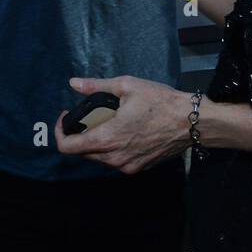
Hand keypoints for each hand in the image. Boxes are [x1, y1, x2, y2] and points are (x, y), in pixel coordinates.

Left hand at [54, 76, 192, 174]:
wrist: (191, 122)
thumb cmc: (160, 102)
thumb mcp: (127, 86)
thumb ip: (96, 86)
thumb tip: (74, 83)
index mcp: (107, 139)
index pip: (68, 147)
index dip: (60, 132)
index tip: (66, 117)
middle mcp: (114, 158)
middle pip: (82, 153)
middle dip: (79, 135)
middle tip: (88, 117)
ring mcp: (127, 166)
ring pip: (99, 158)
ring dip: (96, 142)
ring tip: (107, 122)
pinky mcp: (139, 168)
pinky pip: (116, 161)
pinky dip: (112, 149)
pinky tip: (124, 132)